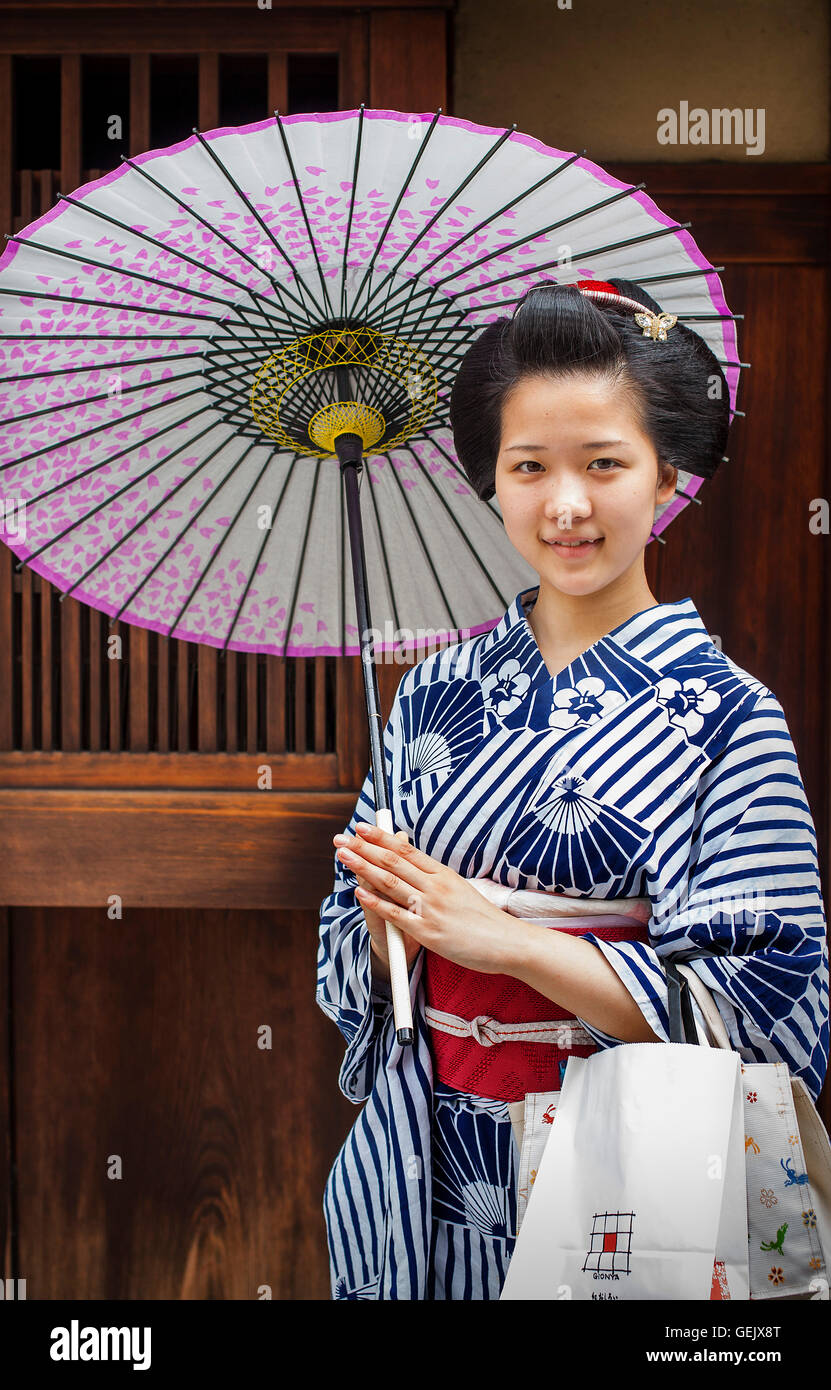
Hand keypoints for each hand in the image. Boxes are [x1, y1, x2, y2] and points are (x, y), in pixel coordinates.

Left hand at [333, 823, 520, 974]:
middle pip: (393, 861)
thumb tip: (415, 866)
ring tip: (343, 856)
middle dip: (363, 848)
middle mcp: (436, 887)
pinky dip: (375, 901)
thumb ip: (437, 880)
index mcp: (443, 874)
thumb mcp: (461, 890)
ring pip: (390, 881)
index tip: (362, 827)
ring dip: (363, 866)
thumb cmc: (484, 920)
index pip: (406, 850)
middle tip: (341, 838)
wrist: (508, 942)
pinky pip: (396, 914)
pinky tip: (359, 891)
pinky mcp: (428, 932)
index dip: (381, 837)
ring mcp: (431, 908)